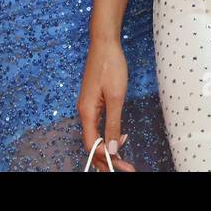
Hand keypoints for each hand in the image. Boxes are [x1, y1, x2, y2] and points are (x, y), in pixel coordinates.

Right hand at [78, 37, 135, 171]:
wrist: (104, 43)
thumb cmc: (111, 66)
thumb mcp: (116, 97)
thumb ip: (113, 123)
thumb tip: (111, 149)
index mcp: (87, 112)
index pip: (92, 144)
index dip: (104, 158)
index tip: (121, 165)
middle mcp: (84, 111)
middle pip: (92, 143)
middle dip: (107, 158)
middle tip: (125, 168)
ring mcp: (88, 106)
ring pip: (95, 135)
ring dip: (108, 149)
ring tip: (122, 160)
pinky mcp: (93, 101)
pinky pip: (97, 125)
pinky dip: (107, 135)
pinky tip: (118, 137)